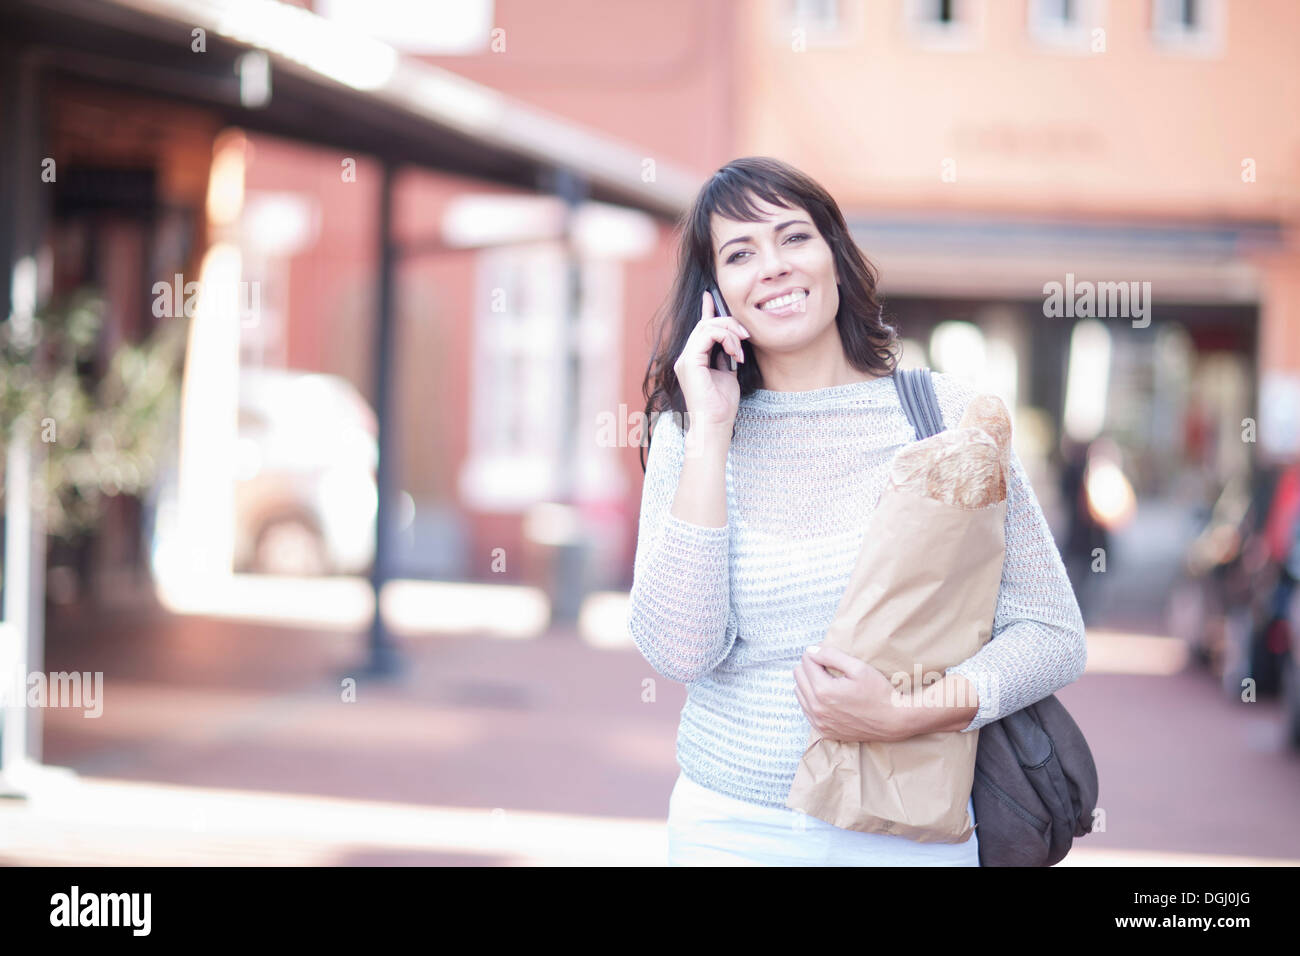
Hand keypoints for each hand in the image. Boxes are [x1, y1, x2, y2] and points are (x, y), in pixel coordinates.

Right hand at [673, 291, 750, 433]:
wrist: (716, 425)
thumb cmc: (722, 406)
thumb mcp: (728, 374)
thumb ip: (726, 356)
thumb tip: (733, 341)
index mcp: (693, 360)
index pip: (700, 328)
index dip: (706, 310)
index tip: (711, 296)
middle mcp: (686, 357)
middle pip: (705, 324)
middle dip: (729, 324)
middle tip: (746, 336)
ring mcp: (685, 359)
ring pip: (706, 327)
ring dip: (730, 333)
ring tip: (741, 351)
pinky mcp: (689, 362)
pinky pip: (707, 335)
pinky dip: (726, 339)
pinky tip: (736, 353)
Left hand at [792, 645, 909, 743]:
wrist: (893, 721)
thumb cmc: (878, 692)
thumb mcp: (858, 668)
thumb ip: (831, 655)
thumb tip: (811, 650)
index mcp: (823, 691)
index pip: (806, 661)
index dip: (817, 653)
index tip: (829, 654)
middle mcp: (816, 709)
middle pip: (798, 676)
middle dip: (811, 666)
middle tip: (828, 666)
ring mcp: (819, 722)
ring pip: (799, 693)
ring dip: (809, 683)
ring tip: (828, 681)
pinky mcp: (824, 731)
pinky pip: (806, 710)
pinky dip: (812, 700)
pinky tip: (827, 697)